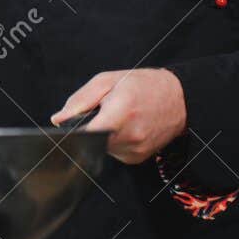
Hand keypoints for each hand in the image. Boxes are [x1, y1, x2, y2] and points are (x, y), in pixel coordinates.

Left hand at [51, 68, 186, 164]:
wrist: (179, 99)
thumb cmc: (143, 85)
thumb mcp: (108, 80)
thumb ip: (81, 100)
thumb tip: (59, 119)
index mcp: (120, 112)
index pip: (86, 133)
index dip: (72, 131)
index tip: (68, 127)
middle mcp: (129, 136)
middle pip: (90, 142)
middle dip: (89, 128)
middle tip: (100, 113)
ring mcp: (135, 150)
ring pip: (101, 149)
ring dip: (101, 136)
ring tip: (115, 118)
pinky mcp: (137, 158)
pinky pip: (113, 153)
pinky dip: (112, 142)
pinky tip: (123, 129)